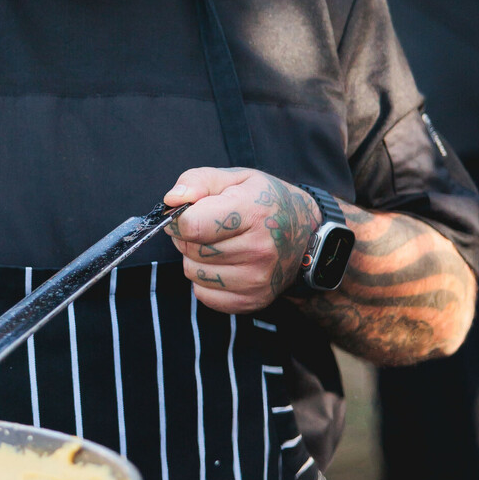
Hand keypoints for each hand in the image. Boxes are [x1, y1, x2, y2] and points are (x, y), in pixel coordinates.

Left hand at [163, 167, 319, 314]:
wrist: (306, 237)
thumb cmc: (266, 203)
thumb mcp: (237, 178)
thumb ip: (199, 181)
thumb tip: (172, 200)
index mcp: (254, 212)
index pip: (193, 226)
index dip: (179, 219)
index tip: (185, 214)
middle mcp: (260, 249)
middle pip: (191, 249)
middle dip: (188, 237)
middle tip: (206, 228)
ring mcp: (258, 279)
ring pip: (193, 273)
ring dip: (195, 259)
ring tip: (218, 245)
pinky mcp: (253, 301)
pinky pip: (204, 294)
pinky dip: (205, 280)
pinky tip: (224, 265)